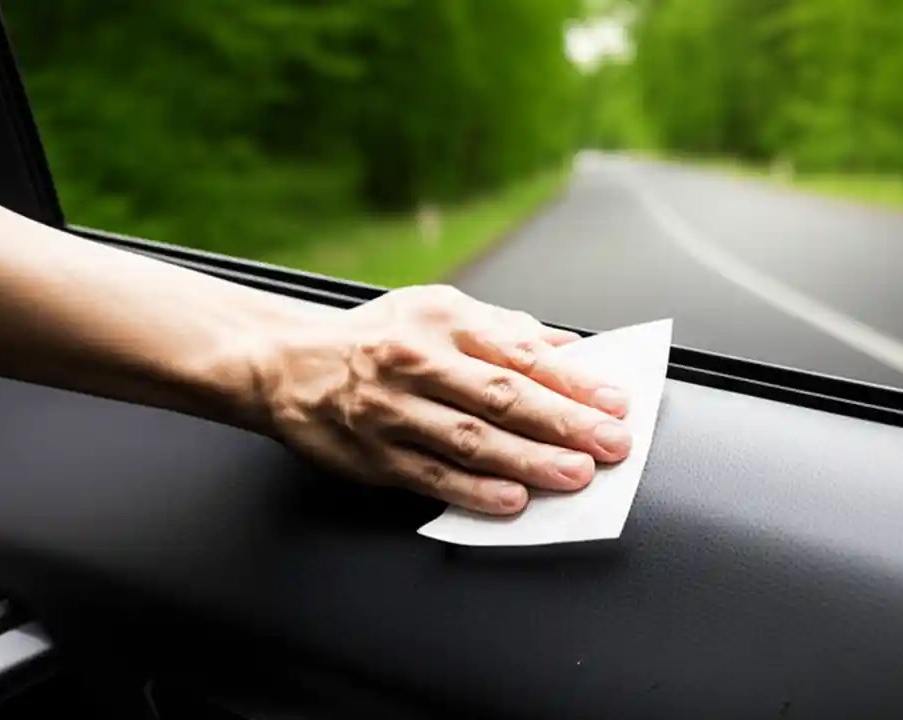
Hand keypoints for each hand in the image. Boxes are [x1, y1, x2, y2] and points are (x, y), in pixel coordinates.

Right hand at [252, 285, 630, 514]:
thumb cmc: (373, 339)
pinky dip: (474, 491)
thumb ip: (503, 330)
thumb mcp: (437, 310)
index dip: (572, 379)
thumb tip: (568, 348)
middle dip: (564, 422)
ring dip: (529, 460)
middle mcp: (417, 363)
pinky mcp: (375, 456)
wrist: (287, 365)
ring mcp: (394, 412)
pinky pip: (432, 476)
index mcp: (441, 322)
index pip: (519, 352)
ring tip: (574, 475)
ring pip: (470, 440)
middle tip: (610, 443)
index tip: (615, 400)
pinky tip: (512, 499)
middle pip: (502, 395)